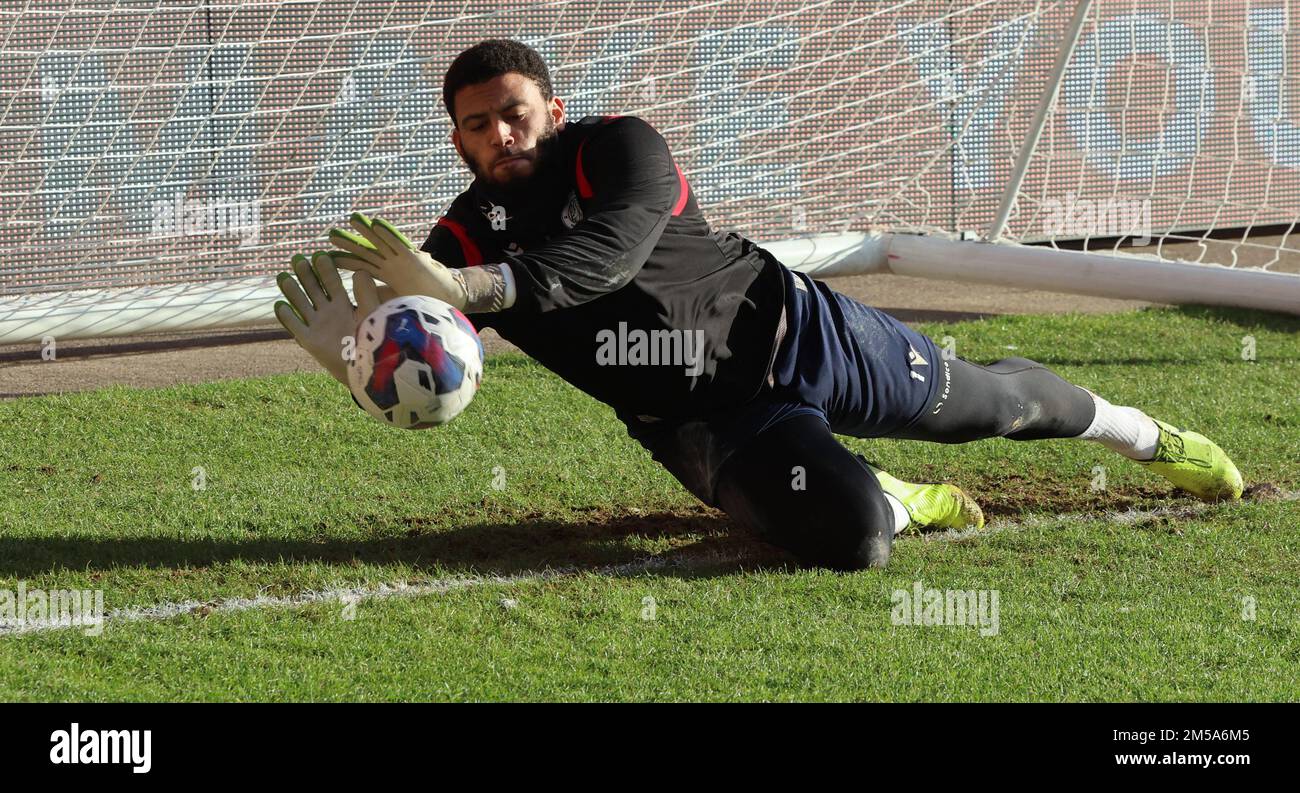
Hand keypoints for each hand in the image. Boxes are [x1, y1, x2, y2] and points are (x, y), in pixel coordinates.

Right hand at [273, 251, 388, 384]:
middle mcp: (329, 314)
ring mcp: (318, 326)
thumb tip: (360, 271)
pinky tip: (280, 305)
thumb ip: (366, 293)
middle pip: (314, 290)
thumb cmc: (375, 340)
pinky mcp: (311, 341)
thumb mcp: (372, 313)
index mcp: (344, 306)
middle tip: (297, 259)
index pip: (332, 283)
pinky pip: (296, 327)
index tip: (320, 255)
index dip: (325, 270)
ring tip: (283, 277)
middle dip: (305, 275)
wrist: (370, 368)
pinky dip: (288, 317)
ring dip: (293, 292)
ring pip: (302, 305)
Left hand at [328, 213, 468, 309]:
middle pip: (366, 252)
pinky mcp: (414, 259)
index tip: (324, 258)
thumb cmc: (423, 302)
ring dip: (366, 231)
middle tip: (331, 236)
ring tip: (352, 219)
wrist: (448, 302)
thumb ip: (379, 298)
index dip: (344, 261)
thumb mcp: (395, 302)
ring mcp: (402, 260)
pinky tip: (375, 224)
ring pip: (380, 243)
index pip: (361, 266)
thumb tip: (358, 304)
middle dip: (349, 244)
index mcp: (386, 275)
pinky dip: (387, 234)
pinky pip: (398, 244)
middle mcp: (392, 264)